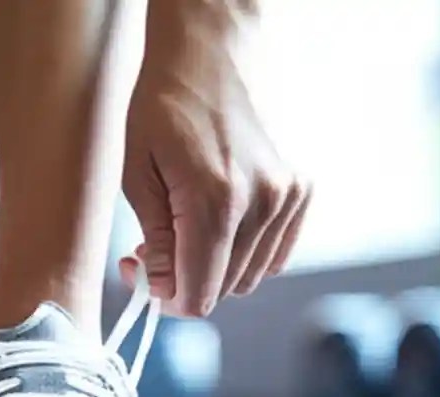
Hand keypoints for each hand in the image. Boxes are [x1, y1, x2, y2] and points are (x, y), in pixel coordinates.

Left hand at [119, 0, 311, 316]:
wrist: (211, 53)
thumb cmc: (165, 105)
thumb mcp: (139, 173)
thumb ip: (156, 239)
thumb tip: (161, 287)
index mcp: (216, 201)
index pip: (199, 294)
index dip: (168, 300)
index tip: (145, 278)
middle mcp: (262, 204)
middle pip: (225, 289)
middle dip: (186, 282)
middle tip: (152, 252)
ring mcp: (287, 197)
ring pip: (252, 275)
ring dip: (215, 269)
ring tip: (184, 233)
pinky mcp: (300, 190)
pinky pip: (276, 254)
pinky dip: (247, 254)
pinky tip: (220, 227)